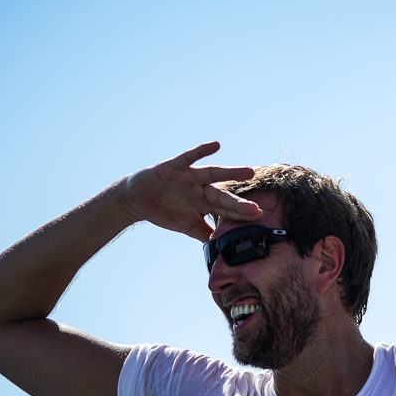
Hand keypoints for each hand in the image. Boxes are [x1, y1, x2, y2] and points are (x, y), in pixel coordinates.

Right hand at [118, 141, 260, 240]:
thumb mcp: (186, 226)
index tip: (259, 216)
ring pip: (213, 174)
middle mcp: (201, 189)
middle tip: (256, 207)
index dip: (241, 214)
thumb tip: (221, 250)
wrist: (136, 200)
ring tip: (249, 171)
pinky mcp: (174, 167)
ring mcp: (189, 177)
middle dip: (238, 203)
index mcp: (205, 203)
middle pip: (223, 196)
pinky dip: (201, 151)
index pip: (226, 210)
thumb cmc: (164, 212)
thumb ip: (204, 234)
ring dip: (231, 173)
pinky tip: (215, 145)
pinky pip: (189, 157)